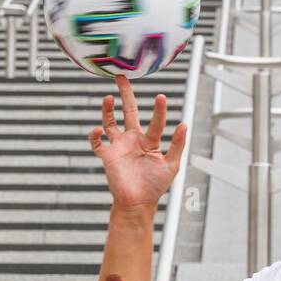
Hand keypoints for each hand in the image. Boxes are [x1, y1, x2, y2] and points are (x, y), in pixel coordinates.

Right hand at [89, 74, 187, 211]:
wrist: (138, 203)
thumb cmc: (155, 185)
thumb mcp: (171, 165)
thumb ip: (177, 145)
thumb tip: (185, 124)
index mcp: (150, 140)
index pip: (156, 120)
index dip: (159, 109)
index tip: (162, 97)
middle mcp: (133, 139)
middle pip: (129, 111)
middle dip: (126, 94)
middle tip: (122, 77)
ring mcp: (120, 146)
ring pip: (110, 122)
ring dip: (108, 110)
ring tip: (109, 97)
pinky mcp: (108, 156)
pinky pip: (98, 143)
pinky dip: (95, 135)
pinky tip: (97, 129)